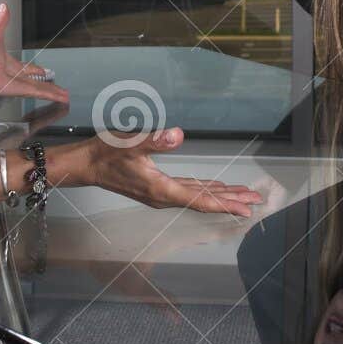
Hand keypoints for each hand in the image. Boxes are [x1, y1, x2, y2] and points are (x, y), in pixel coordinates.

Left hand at [0, 3, 68, 103]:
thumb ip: (2, 21)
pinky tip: (62, 97)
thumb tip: (3, 7)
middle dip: (49, 85)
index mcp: (12, 66)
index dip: (36, 70)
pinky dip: (53, 96)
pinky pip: (43, 93)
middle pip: (38, 82)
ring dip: (55, 92)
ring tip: (65, 96)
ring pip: (43, 89)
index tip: (43, 72)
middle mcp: (18, 77)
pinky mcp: (26, 91)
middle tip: (58, 88)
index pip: (28, 69)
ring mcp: (23, 85)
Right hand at [67, 128, 265, 216]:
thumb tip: (178, 135)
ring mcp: (161, 193)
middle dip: (230, 201)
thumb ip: (155, 140)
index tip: (246, 209)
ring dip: (221, 196)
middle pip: (204, 201)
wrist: (86, 164)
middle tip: (256, 201)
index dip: (225, 204)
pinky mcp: (157, 187)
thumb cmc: (106, 153)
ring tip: (243, 195)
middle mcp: (164, 196)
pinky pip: (188, 191)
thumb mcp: (131, 142)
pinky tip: (216, 188)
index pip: (200, 200)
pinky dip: (205, 190)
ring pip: (198, 196)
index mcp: (162, 190)